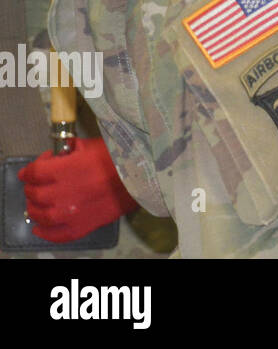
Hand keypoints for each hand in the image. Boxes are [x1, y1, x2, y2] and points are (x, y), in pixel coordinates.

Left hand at [18, 137, 137, 242]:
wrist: (145, 175)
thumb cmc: (121, 156)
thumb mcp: (93, 145)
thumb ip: (71, 149)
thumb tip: (58, 155)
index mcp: (66, 169)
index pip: (35, 172)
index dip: (30, 170)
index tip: (32, 170)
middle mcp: (64, 193)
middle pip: (34, 194)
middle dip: (32, 188)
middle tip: (38, 184)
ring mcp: (72, 213)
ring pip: (41, 215)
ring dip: (35, 209)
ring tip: (38, 204)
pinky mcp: (83, 226)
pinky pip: (57, 234)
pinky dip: (45, 232)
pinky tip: (40, 227)